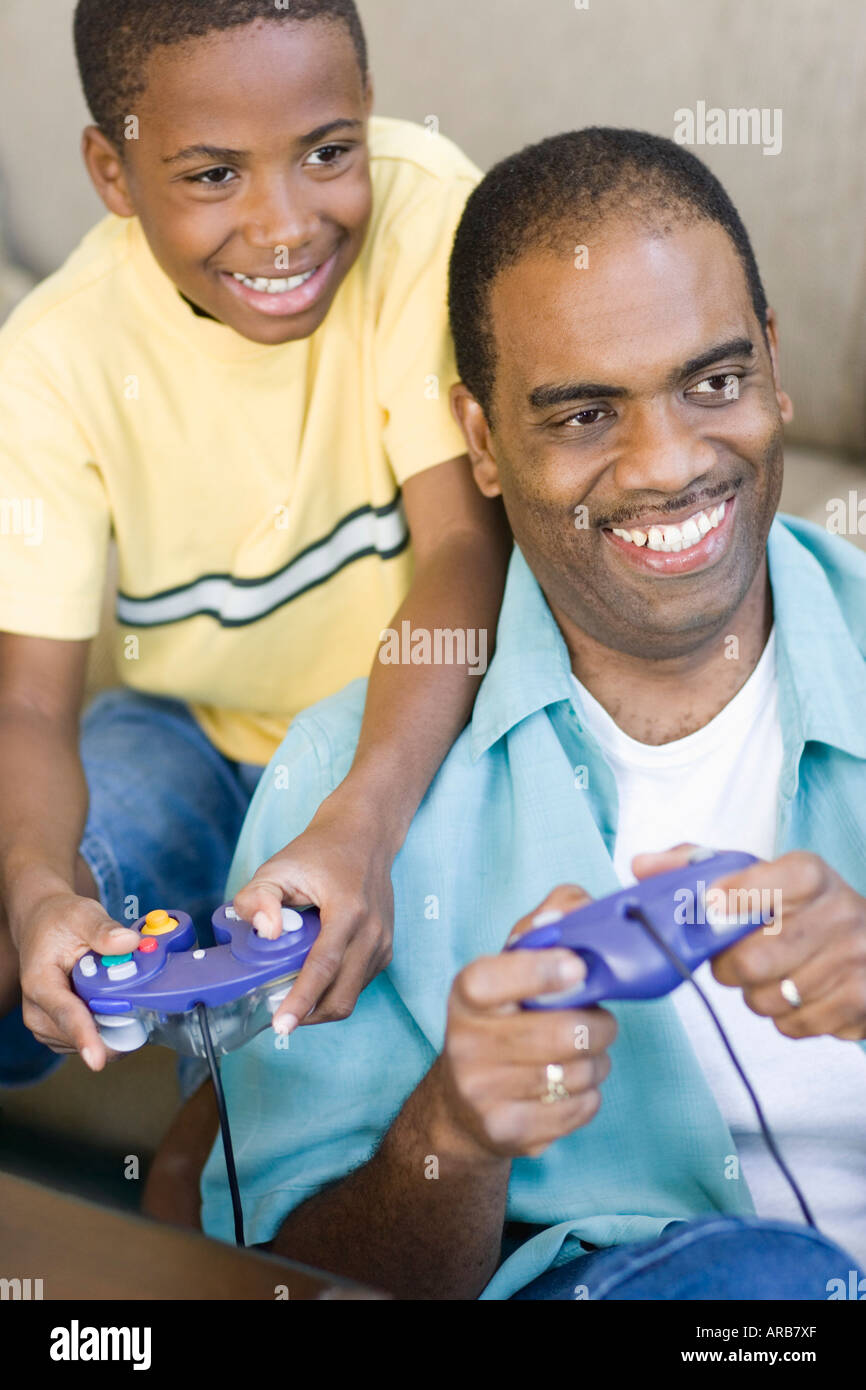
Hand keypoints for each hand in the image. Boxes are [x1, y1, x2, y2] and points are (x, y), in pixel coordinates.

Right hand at [14, 889, 140, 1067]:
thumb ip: (104, 930)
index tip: (97, 1059)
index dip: (85, 1037)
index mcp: (40, 983)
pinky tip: (121, 1005)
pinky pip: (94, 1039)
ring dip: (116, 1025)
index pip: (65, 1014)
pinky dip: (111, 1026)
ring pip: (92, 1040)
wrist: (43, 926)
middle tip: (145, 1003)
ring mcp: (49, 1025)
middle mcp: (39, 1011)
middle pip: (84, 1034)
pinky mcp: (61, 1031)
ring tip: (128, 995)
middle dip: (117, 1025)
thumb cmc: (60, 921)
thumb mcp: (82, 914)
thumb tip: (130, 942)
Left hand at [232, 793, 394, 1030]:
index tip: (280, 1026)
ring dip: (319, 1005)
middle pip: (341, 996)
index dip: (300, 1000)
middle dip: (307, 1014)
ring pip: (350, 997)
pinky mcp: (385, 950)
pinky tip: (311, 978)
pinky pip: (356, 985)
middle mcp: (373, 931)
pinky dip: (332, 991)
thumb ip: (259, 897)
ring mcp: (383, 943)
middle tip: (276, 1016)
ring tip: (289, 994)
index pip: (323, 967)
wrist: (365, 836)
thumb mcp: (278, 866)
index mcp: (348, 910)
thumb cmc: (319, 851)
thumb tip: (266, 933)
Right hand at [436, 885, 616, 1160]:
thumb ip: (548, 923)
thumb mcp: (512, 964)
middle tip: (598, 1020)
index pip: (492, 979)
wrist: (461, 1104)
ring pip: (577, 1073)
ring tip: (583, 1054)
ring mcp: (482, 1091)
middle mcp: (465, 1042)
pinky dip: (589, 1095)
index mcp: (466, 994)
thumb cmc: (501, 1020)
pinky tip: (571, 1086)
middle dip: (599, 1025)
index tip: (577, 967)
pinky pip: (578, 1108)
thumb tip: (579, 907)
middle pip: (562, 1034)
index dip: (539, 972)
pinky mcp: (506, 1131)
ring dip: (597, 1061)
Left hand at [632, 844, 865, 1041]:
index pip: (756, 885)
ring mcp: (853, 963)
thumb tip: (641, 866)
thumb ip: (698, 866)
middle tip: (737, 955)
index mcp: (808, 875)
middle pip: (748, 962)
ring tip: (775, 971)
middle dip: (730, 966)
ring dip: (756, 993)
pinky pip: (792, 1026)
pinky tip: (800, 991)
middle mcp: (837, 915)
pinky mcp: (860, 1005)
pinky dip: (785, 1016)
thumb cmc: (801, 907)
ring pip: (765, 1000)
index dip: (727, 900)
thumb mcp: (761, 873)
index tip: (710, 906)